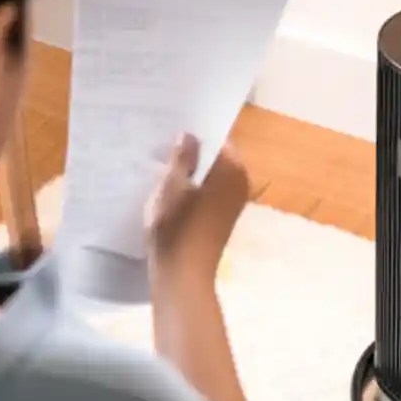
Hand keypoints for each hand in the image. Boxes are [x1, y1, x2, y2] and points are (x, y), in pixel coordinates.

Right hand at [145, 133, 250, 292]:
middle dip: (192, 149)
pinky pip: (207, 193)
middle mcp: (240, 183)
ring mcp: (232, 203)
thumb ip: (182, 156)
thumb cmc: (177, 228)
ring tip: (160, 160)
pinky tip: (167, 187)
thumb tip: (189, 134)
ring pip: (210, 176)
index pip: (218, 138)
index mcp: (233, 170)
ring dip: (190, 169)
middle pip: (215, 157)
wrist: (183, 277)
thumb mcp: (173, 185)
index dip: (196, 130)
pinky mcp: (221, 219)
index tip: (172, 123)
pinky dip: (192, 188)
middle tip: (162, 138)